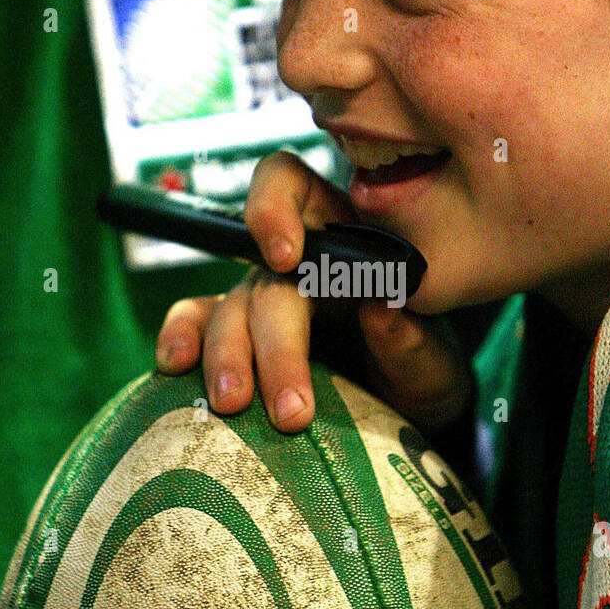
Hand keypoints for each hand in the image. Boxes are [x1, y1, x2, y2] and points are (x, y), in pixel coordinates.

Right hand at [155, 150, 474, 434]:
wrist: (405, 420)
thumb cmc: (421, 375)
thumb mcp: (434, 365)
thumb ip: (411, 339)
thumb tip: (380, 304)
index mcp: (347, 240)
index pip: (294, 187)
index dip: (276, 208)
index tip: (285, 258)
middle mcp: (295, 263)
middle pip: (264, 278)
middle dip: (272, 344)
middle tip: (290, 409)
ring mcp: (258, 300)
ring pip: (226, 309)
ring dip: (226, 356)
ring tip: (234, 405)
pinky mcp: (233, 338)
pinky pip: (193, 325)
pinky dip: (179, 340)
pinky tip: (175, 367)